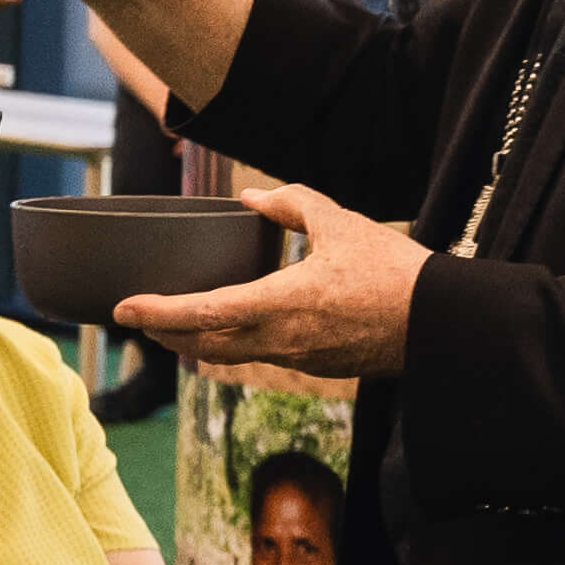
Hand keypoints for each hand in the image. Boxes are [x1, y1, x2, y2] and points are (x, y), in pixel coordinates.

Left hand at [116, 182, 423, 379]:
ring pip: (230, 356)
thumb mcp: (342, 223)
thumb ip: (292, 205)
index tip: (124, 310)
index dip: (157, 313)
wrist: (441, 325)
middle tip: (138, 318)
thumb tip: (250, 198)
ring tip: (175, 324)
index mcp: (282, 304)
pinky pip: (260, 357)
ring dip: (197, 342)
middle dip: (166, 333)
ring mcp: (299, 360)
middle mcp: (282, 340)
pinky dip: (232, 344)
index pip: (202, 314)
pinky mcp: (317, 367)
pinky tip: (234, 327)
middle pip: (204, 346)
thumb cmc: (394, 272)